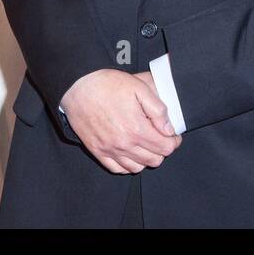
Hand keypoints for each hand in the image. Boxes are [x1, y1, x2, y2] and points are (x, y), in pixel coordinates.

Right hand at [59, 69, 181, 173]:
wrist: (79, 87)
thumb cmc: (109, 85)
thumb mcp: (140, 88)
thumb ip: (158, 110)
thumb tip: (169, 130)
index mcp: (137, 129)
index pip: (166, 148)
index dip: (174, 142)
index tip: (173, 135)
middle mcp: (123, 144)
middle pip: (154, 161)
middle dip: (162, 150)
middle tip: (160, 137)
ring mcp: (109, 150)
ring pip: (137, 168)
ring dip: (145, 158)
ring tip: (145, 144)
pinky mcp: (97, 151)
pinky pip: (117, 169)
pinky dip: (127, 164)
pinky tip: (130, 152)